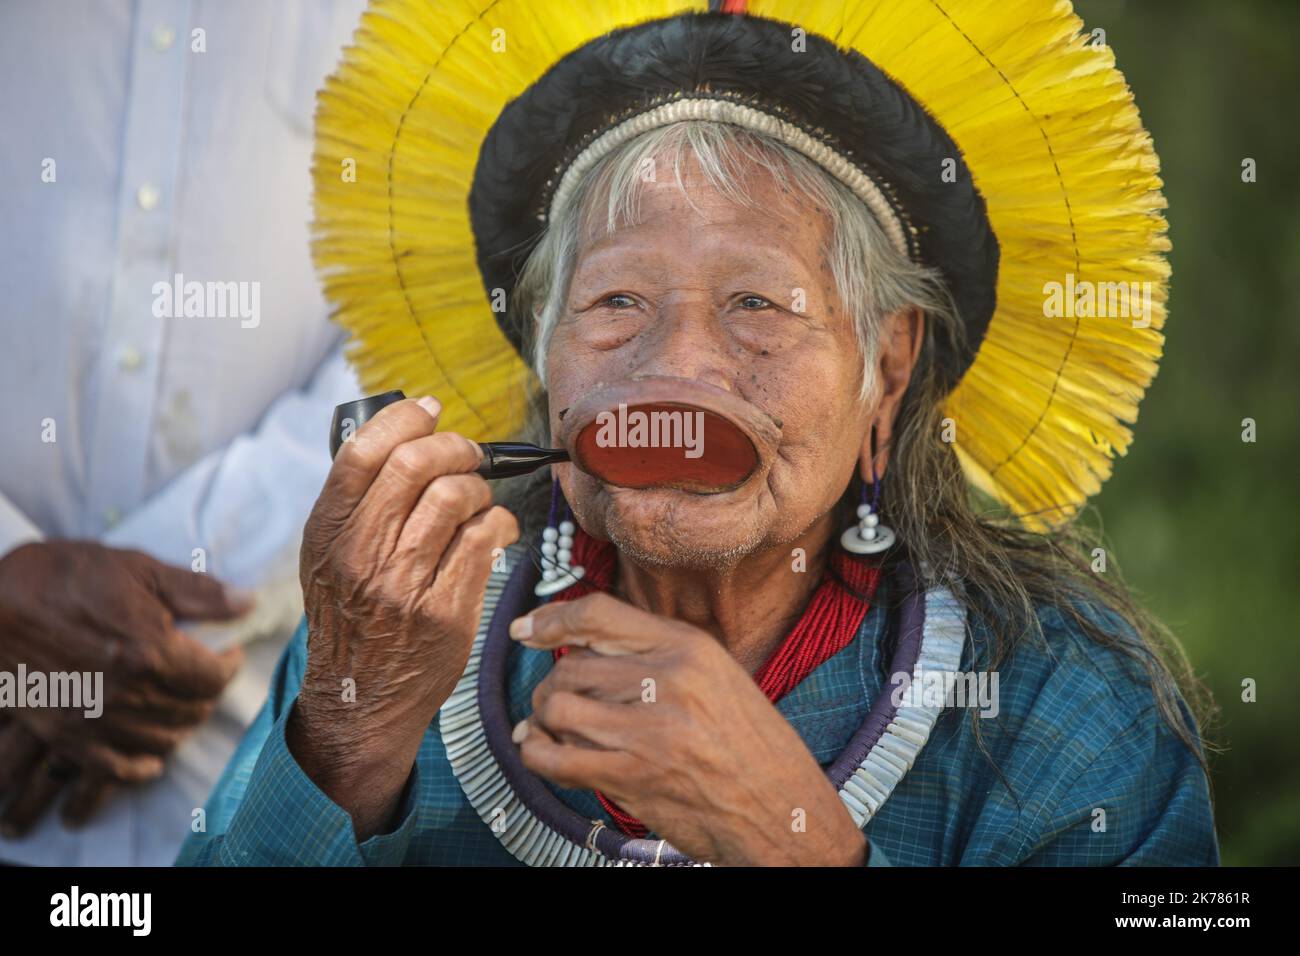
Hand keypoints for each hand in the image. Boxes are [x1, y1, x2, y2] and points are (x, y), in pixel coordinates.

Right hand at [0, 540, 248, 831]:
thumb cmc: (61, 577)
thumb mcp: (136, 569)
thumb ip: (197, 592)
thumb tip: (247, 603)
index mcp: (152, 652)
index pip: (214, 678)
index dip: (229, 663)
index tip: (228, 650)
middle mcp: (129, 694)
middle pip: (192, 710)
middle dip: (208, 691)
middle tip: (206, 673)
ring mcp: (96, 720)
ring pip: (162, 740)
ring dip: (182, 723)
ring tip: (183, 701)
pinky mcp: (66, 735)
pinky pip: (117, 767)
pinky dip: (142, 764)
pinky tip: (153, 754)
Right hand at [291, 396, 518, 838]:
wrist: (359, 699)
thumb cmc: (351, 617)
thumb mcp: (328, 556)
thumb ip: (357, 500)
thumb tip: (406, 430)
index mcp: (327, 534)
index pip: (362, 452)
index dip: (403, 418)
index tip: (429, 411)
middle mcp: (361, 556)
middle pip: (415, 464)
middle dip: (454, 446)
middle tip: (468, 454)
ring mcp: (404, 585)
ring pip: (456, 497)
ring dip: (479, 487)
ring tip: (479, 500)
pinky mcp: (446, 610)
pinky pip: (486, 538)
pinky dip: (500, 523)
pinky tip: (496, 531)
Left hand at [511, 592, 867, 865]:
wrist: (782, 809)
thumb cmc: (749, 745)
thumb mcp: (715, 677)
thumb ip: (656, 656)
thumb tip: (579, 645)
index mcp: (688, 647)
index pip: (599, 614)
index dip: (552, 619)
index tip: (525, 629)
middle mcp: (667, 680)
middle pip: (572, 665)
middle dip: (553, 686)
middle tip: (557, 704)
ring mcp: (649, 729)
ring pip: (558, 707)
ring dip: (544, 720)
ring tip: (552, 729)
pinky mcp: (632, 776)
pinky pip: (555, 757)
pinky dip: (535, 753)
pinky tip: (540, 751)